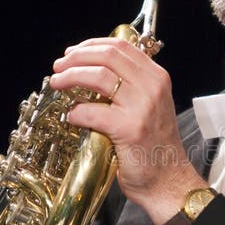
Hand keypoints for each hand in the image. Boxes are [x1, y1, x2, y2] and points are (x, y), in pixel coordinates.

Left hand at [49, 37, 206, 224]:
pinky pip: (92, 111)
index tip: (71, 53)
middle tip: (58, 67)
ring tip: (57, 84)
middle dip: (76, 58)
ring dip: (70, 77)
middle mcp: (152, 87)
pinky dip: (75, 112)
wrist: (167, 179)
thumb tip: (90, 70)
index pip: (121, 46)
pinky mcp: (129, 128)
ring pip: (97, 76)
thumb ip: (129, 86)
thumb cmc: (153, 146)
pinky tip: (70, 116)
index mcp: (157, 77)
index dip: (90, 45)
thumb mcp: (149, 105)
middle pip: (107, 56)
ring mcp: (142, 107)